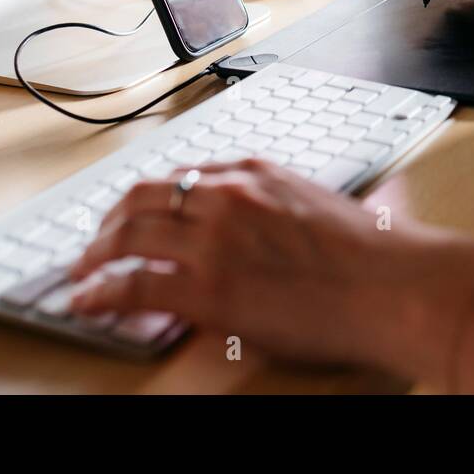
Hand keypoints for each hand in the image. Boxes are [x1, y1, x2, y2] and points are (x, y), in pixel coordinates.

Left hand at [68, 159, 473, 371]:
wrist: (391, 285)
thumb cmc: (376, 255)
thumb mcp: (326, 206)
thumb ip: (290, 206)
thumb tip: (306, 217)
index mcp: (255, 173)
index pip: (184, 175)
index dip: (153, 198)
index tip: (141, 212)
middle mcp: (226, 195)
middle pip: (145, 195)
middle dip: (112, 218)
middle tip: (98, 239)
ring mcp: (213, 239)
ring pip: (129, 233)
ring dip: (96, 253)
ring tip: (82, 270)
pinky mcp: (206, 286)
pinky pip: (133, 284)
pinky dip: (100, 292)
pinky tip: (87, 300)